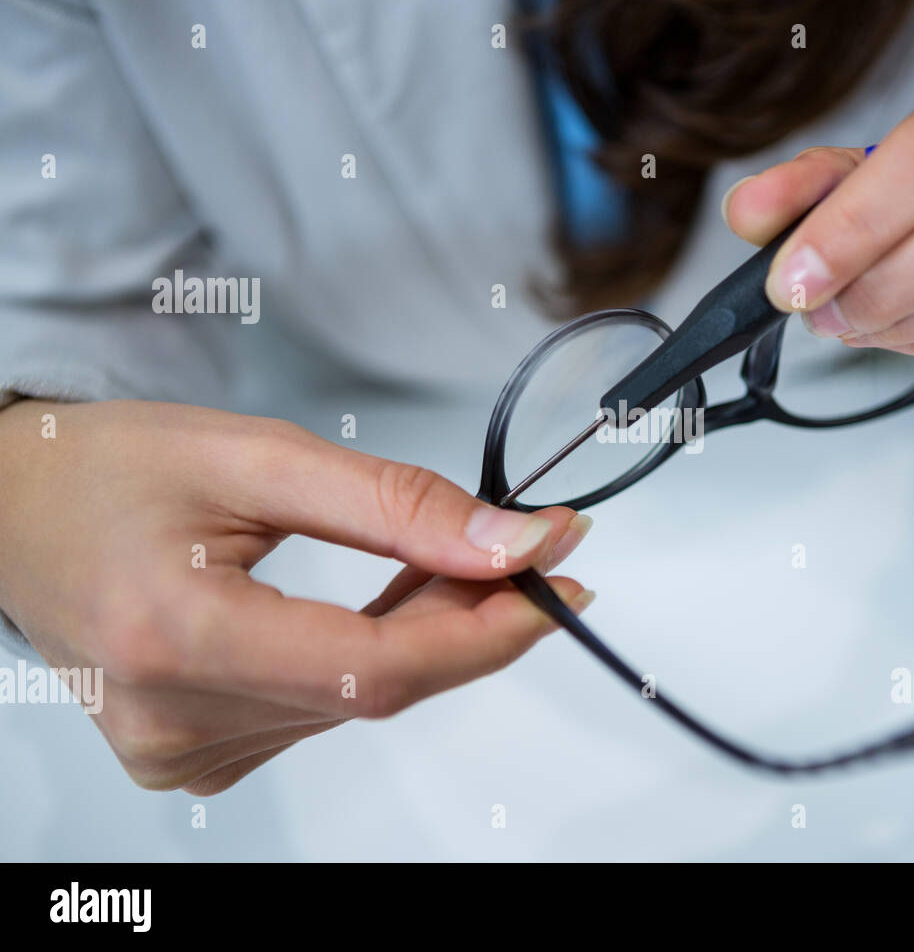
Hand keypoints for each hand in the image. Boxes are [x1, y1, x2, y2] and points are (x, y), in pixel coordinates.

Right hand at [0, 399, 592, 793]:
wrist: (11, 510)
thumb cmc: (109, 469)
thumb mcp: (257, 456)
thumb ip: (392, 504)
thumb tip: (511, 543)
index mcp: (176, 640)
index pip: (379, 671)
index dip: (489, 631)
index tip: (560, 574)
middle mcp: (175, 721)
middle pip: (378, 686)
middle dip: (470, 618)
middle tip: (526, 549)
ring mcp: (183, 752)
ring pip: (358, 699)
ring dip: (426, 633)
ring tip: (445, 559)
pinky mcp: (196, 756)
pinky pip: (323, 709)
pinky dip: (373, 655)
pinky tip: (387, 603)